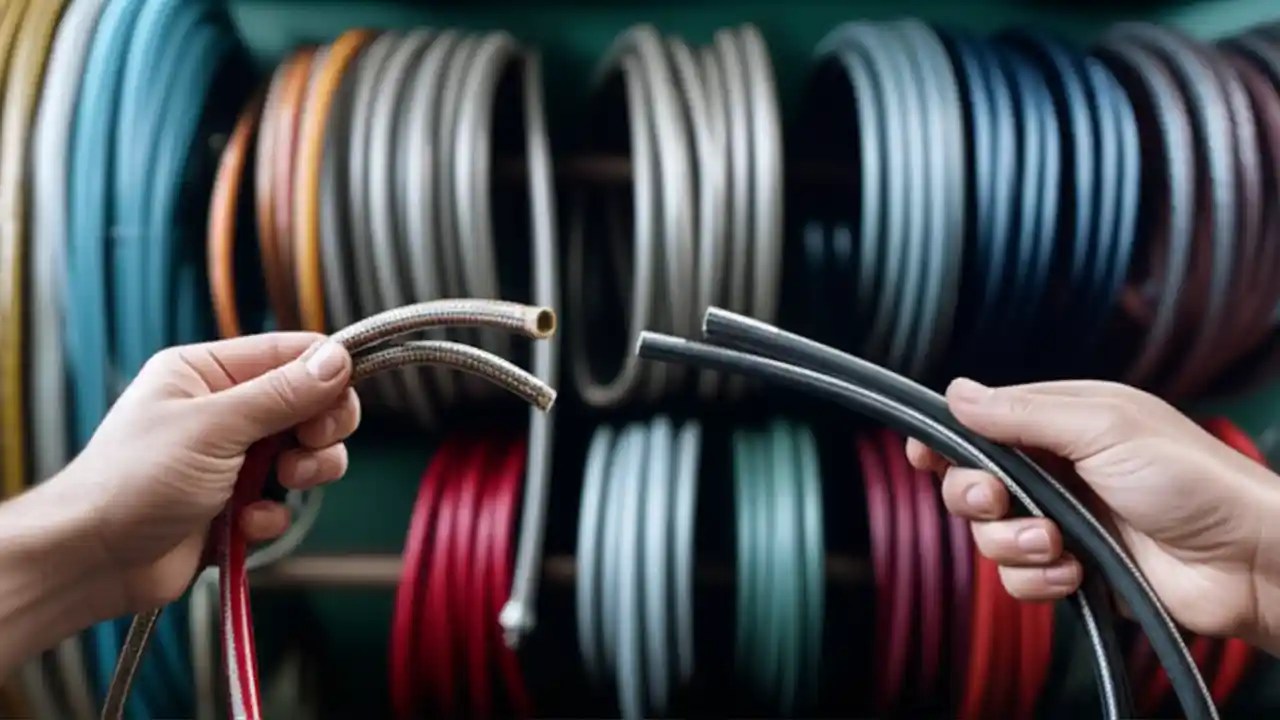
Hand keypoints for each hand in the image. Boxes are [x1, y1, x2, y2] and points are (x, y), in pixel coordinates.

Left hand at [59, 333, 360, 613]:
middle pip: (310, 405)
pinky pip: (282, 502)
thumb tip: (338, 359)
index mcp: (209, 372)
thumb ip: (282, 393)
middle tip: (308, 449)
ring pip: (304, 455)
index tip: (339, 406)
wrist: (92, 562)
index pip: (292, 355)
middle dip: (320, 431)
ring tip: (280, 487)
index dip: (328, 376)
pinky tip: (244, 525)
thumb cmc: (134, 481)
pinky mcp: (236, 504)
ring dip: (304, 475)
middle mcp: (224, 409)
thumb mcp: (214, 427)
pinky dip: (272, 516)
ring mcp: (232, 458)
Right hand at [907, 378, 1279, 647]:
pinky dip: (1039, 580)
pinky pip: (1020, 579)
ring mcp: (1063, 520)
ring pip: (990, 536)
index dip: (947, 440)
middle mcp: (1056, 469)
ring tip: (1058, 544)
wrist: (1246, 560)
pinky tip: (1075, 573)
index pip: (981, 423)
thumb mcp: (1102, 427)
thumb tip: (956, 393)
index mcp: (1061, 421)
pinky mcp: (1073, 569)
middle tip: (997, 501)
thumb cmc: (1192, 479)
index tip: (926, 455)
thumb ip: (1023, 413)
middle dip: (974, 497)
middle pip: (971, 483)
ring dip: (1013, 544)